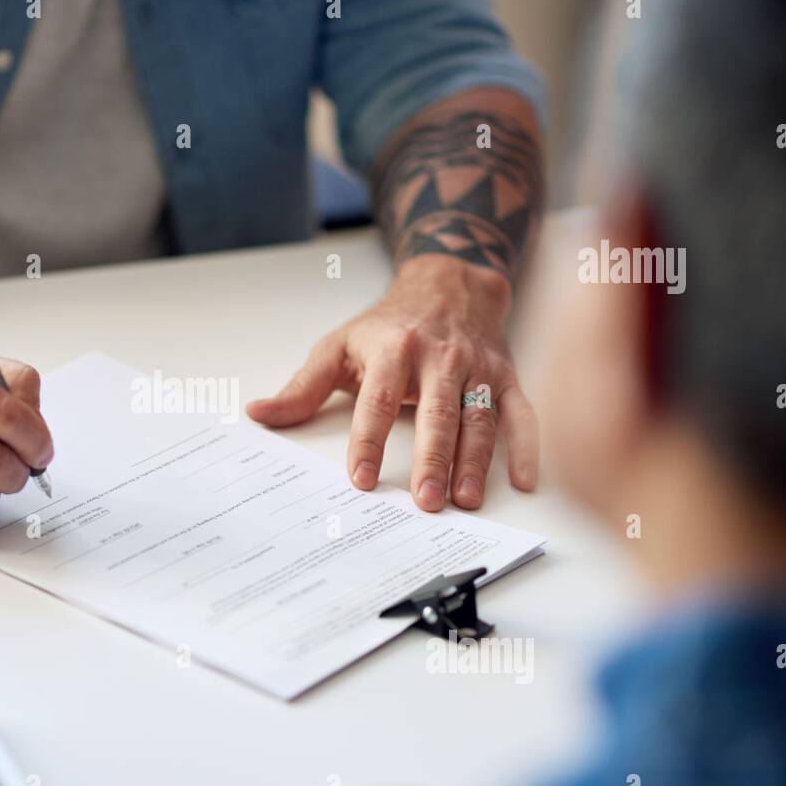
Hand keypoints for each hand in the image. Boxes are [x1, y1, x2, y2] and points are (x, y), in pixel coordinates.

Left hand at [247, 256, 537, 510]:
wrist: (449, 282)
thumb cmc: (387, 325)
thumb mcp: (339, 346)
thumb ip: (302, 387)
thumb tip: (258, 414)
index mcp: (393, 349)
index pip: (376, 400)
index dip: (368, 440)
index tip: (361, 478)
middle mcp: (439, 357)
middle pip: (435, 413)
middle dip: (432, 459)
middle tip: (425, 502)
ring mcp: (477, 367)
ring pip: (478, 419)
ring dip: (475, 462)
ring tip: (465, 499)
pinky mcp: (506, 376)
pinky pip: (521, 413)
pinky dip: (527, 447)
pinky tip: (525, 481)